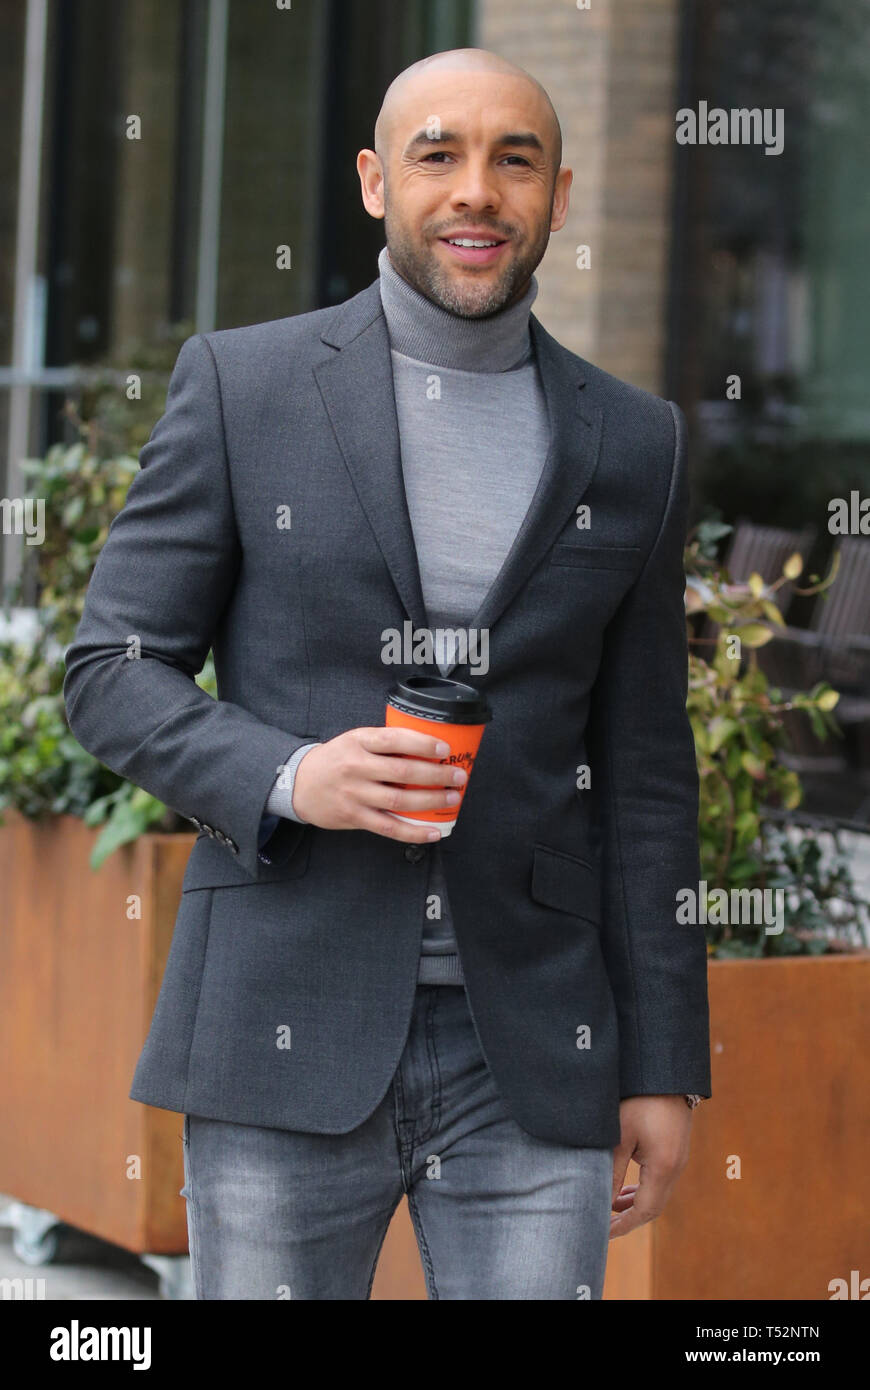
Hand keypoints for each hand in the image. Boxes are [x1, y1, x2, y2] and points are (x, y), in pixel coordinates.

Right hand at [291, 726, 466, 841]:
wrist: (298, 784)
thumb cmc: (335, 759)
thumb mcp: (354, 740)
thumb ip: (383, 743)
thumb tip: (427, 748)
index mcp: (358, 741)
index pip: (394, 740)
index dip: (422, 744)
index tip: (445, 750)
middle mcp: (355, 767)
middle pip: (402, 772)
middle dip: (436, 775)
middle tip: (458, 776)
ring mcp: (354, 794)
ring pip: (399, 801)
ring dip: (430, 801)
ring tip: (452, 798)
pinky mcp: (354, 817)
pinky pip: (389, 827)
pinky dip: (413, 831)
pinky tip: (432, 832)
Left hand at [609, 1095, 692, 1238]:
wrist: (665, 1073)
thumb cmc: (640, 1100)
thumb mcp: (620, 1136)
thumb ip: (612, 1171)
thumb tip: (601, 1202)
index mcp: (664, 1167)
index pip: (644, 1211)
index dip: (623, 1225)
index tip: (602, 1234)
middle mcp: (676, 1167)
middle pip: (653, 1207)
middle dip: (628, 1219)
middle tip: (602, 1225)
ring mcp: (678, 1159)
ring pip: (657, 1194)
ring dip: (634, 1204)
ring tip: (609, 1208)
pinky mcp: (675, 1150)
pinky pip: (660, 1180)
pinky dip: (642, 1190)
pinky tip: (625, 1188)